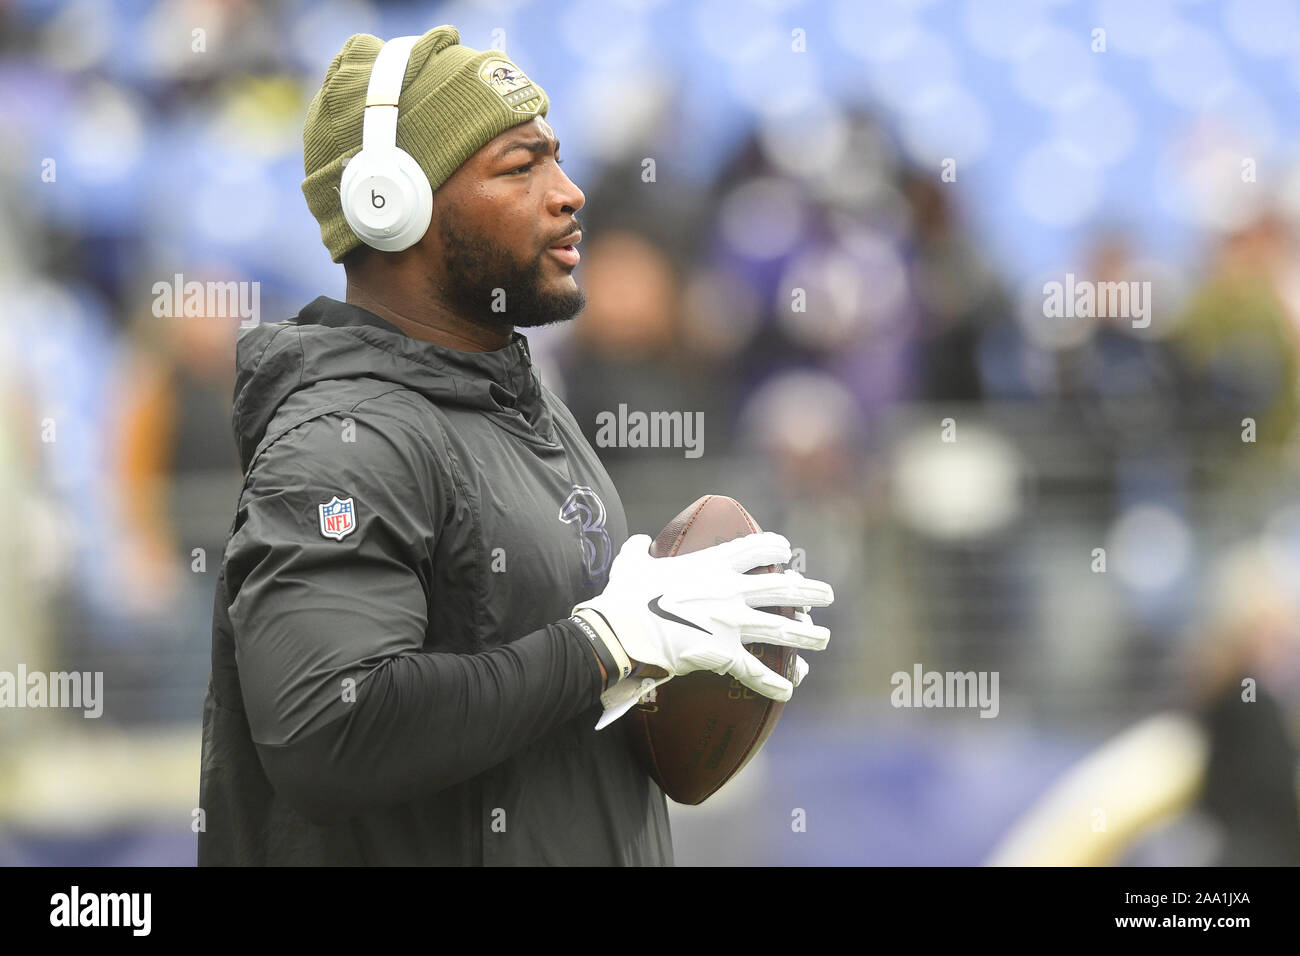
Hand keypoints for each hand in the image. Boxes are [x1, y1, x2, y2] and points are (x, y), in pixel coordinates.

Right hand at [573, 532, 833, 703]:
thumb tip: (635, 540)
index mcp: (711, 564)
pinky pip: (755, 670)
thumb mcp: (631, 564)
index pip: (755, 549)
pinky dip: (774, 682)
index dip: (775, 547)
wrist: (622, 629)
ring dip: (806, 634)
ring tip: (824, 637)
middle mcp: (730, 590)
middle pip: (781, 588)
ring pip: (780, 627)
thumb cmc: (624, 595)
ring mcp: (730, 622)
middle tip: (827, 594)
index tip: (787, 551)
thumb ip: (638, 550)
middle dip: (808, 590)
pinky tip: (790, 691)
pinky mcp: (723, 653)